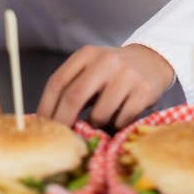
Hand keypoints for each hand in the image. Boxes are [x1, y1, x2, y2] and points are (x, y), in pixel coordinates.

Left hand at [37, 44, 174, 129]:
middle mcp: (105, 61)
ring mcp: (126, 75)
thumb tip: (49, 122)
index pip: (57, 82)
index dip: (46, 107)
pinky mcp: (144, 90)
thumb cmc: (113, 72)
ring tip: (100, 121)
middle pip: (74, 96)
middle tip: (61, 139)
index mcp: (86, 55)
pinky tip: (120, 116)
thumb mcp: (91, 69)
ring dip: (95, 125)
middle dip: (64, 121)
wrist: (151, 60)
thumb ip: (72, 88)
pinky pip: (121, 120)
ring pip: (99, 114)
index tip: (42, 126)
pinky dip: (116, 125)